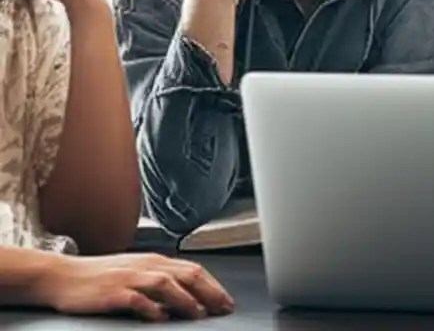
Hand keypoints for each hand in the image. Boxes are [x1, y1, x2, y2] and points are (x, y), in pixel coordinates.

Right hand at [32, 253, 234, 321]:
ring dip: (185, 299)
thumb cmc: (99, 276)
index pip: (193, 270)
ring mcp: (129, 278)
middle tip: (224, 308)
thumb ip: (160, 280)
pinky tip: (161, 317)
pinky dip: (151, 307)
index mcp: (154, 261)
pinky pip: (136, 299)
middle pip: (186, 274)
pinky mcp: (112, 292)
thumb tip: (186, 297)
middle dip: (209, 292)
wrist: (62, 276)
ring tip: (199, 314)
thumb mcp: (135, 271)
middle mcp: (146, 266)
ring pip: (166, 284)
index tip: (227, 301)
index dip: (214, 285)